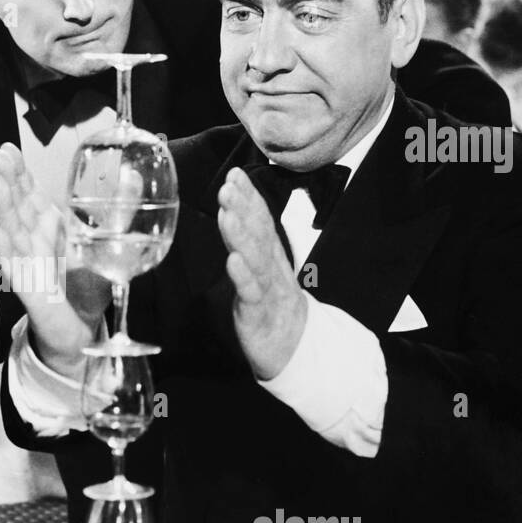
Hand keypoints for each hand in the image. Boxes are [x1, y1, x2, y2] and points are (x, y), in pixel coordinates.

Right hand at [0, 143, 107, 375]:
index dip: (20, 173)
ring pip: (13, 233)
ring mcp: (29, 266)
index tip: (9, 150)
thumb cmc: (86, 287)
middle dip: (8, 182)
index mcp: (49, 228)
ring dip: (4, 208)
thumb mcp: (105, 244)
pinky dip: (5, 251)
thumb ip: (117, 211)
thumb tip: (133, 176)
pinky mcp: (31, 291)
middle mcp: (34, 243)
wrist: (81, 330)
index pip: (31, 194)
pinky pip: (16, 270)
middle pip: (18, 207)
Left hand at [217, 168, 307, 379]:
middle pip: (259, 234)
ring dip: (241, 235)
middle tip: (229, 185)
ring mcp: (266, 290)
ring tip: (228, 213)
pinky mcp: (258, 313)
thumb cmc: (272, 305)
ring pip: (255, 259)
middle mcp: (270, 268)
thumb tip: (233, 208)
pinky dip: (243, 276)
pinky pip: (251, 293)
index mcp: (269, 256)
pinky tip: (233, 260)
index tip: (236, 174)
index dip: (250, 197)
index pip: (260, 221)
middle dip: (244, 208)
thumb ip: (250, 240)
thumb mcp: (261, 269)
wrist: (294, 348)